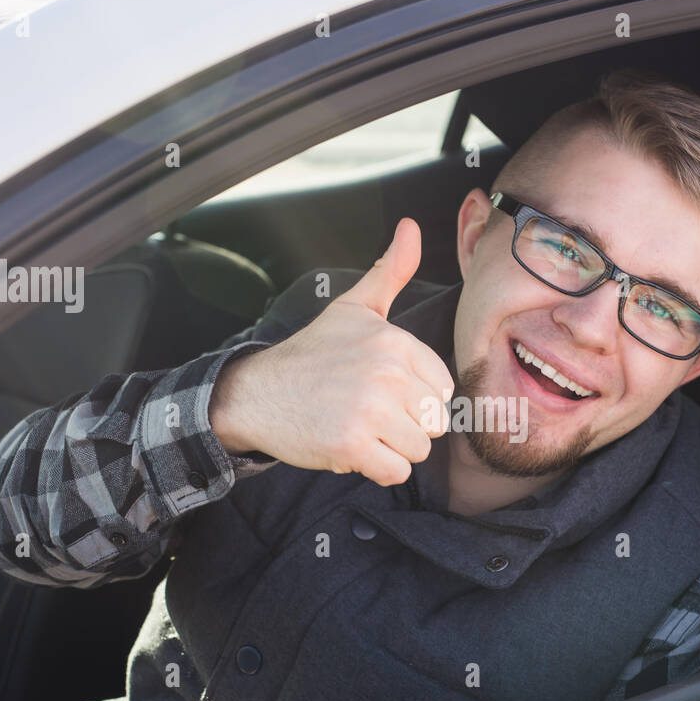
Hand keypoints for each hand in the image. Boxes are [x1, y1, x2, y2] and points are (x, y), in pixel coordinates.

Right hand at [209, 218, 454, 486]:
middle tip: (365, 410)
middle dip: (405, 425)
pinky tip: (351, 448)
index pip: (442, 389)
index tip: (380, 389)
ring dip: (390, 448)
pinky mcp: (353, 445)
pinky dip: (376, 469)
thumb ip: (390, 273)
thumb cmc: (312, 355)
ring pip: (418, 449)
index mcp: (394, 341)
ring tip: (358, 427)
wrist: (256, 393)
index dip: (415, 397)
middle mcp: (387, 372)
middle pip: (434, 422)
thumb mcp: (354, 308)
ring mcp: (370, 410)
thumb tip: (411, 228)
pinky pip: (395, 472)